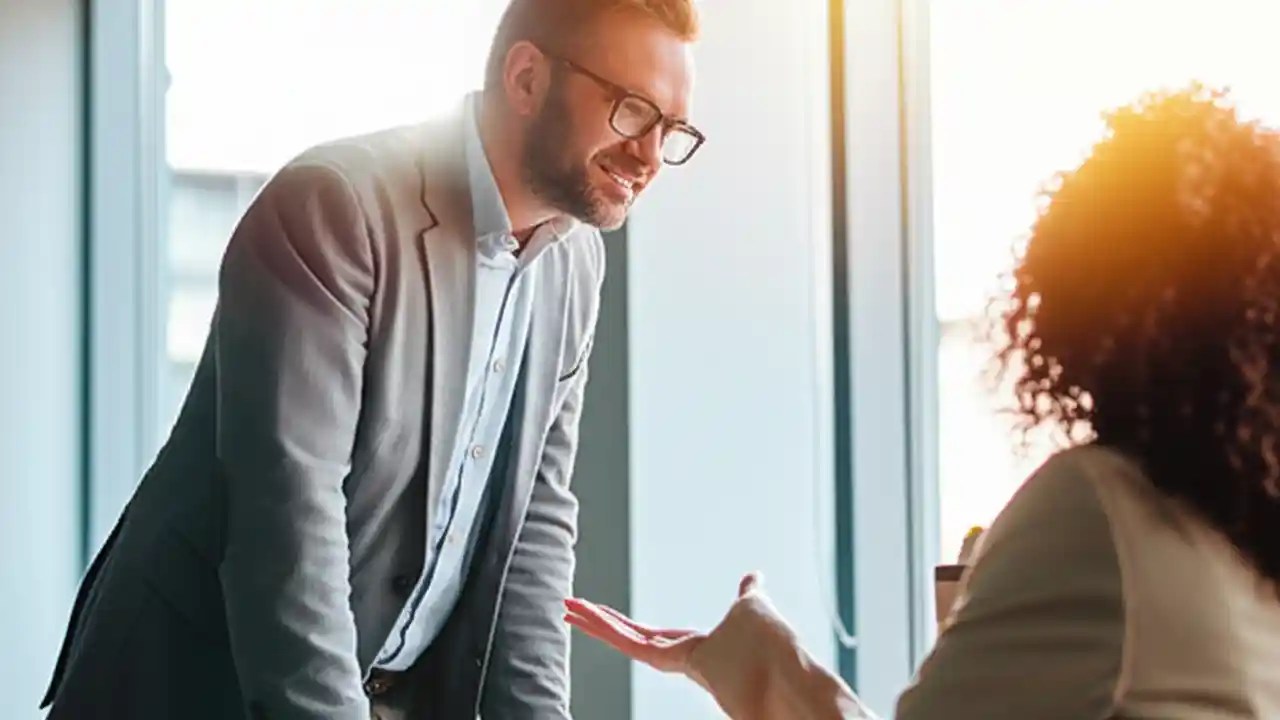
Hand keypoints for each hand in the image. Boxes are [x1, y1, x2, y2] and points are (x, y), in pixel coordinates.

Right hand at [564, 573, 767, 692]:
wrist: (788, 680)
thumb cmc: (776, 650)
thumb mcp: (754, 609)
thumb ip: (748, 594)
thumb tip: (752, 577)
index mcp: (700, 649)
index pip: (655, 636)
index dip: (629, 625)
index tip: (607, 615)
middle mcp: (685, 659)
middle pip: (634, 638)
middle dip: (603, 624)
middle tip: (574, 610)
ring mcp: (678, 662)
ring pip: (627, 641)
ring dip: (596, 623)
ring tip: (567, 608)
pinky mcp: (675, 662)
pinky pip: (633, 645)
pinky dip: (607, 629)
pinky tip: (584, 616)